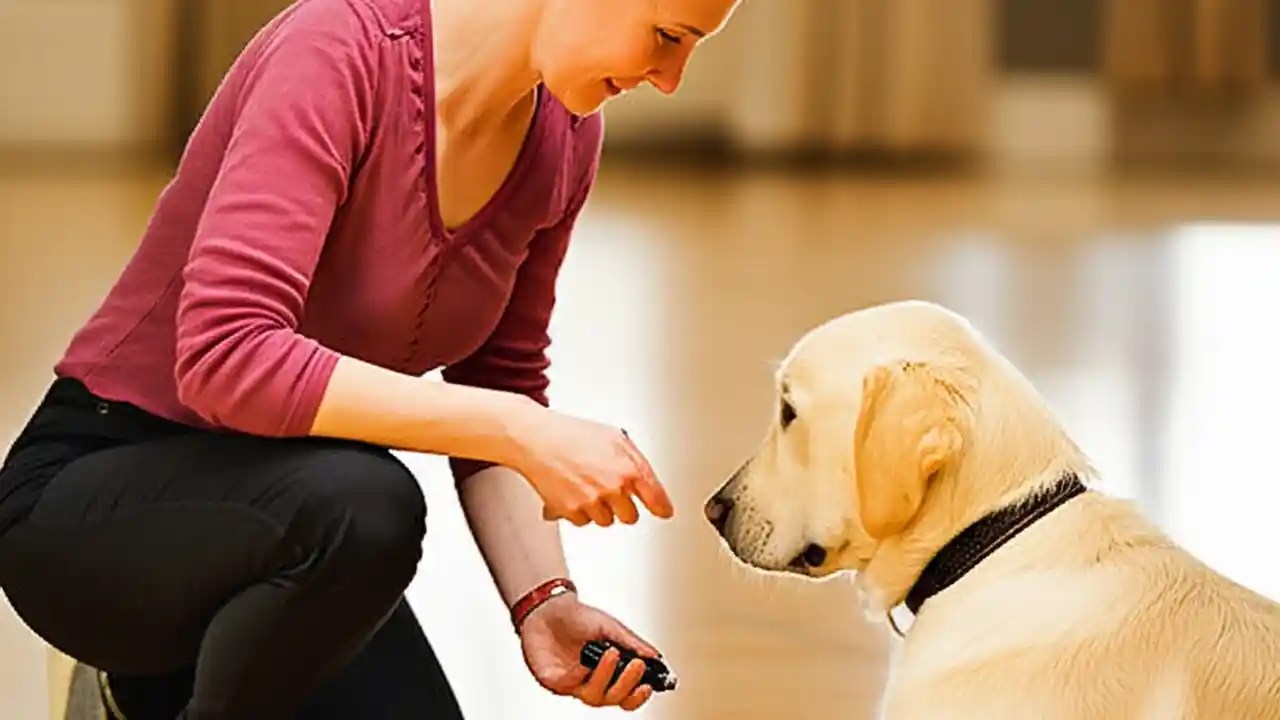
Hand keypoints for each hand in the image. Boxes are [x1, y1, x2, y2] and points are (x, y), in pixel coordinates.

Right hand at [506, 405, 673, 526]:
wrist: (537, 439)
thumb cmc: (572, 434)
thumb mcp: (614, 437)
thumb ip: (635, 461)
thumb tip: (647, 482)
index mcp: (628, 467)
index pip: (656, 499)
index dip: (661, 507)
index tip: (664, 511)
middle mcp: (613, 487)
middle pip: (631, 517)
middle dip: (623, 506)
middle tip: (610, 489)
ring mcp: (592, 501)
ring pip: (607, 521)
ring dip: (600, 509)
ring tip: (586, 485)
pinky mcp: (572, 511)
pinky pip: (584, 521)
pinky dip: (579, 511)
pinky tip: (572, 490)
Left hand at [519, 593, 663, 710]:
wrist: (547, 607)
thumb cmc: (577, 619)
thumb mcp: (610, 627)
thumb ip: (632, 644)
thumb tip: (655, 657)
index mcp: (608, 673)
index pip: (627, 695)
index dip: (638, 695)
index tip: (648, 685)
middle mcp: (591, 682)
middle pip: (613, 699)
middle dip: (627, 684)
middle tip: (636, 665)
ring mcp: (572, 683)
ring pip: (593, 696)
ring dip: (605, 677)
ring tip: (611, 654)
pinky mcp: (551, 680)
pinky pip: (567, 686)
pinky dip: (578, 675)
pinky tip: (584, 662)